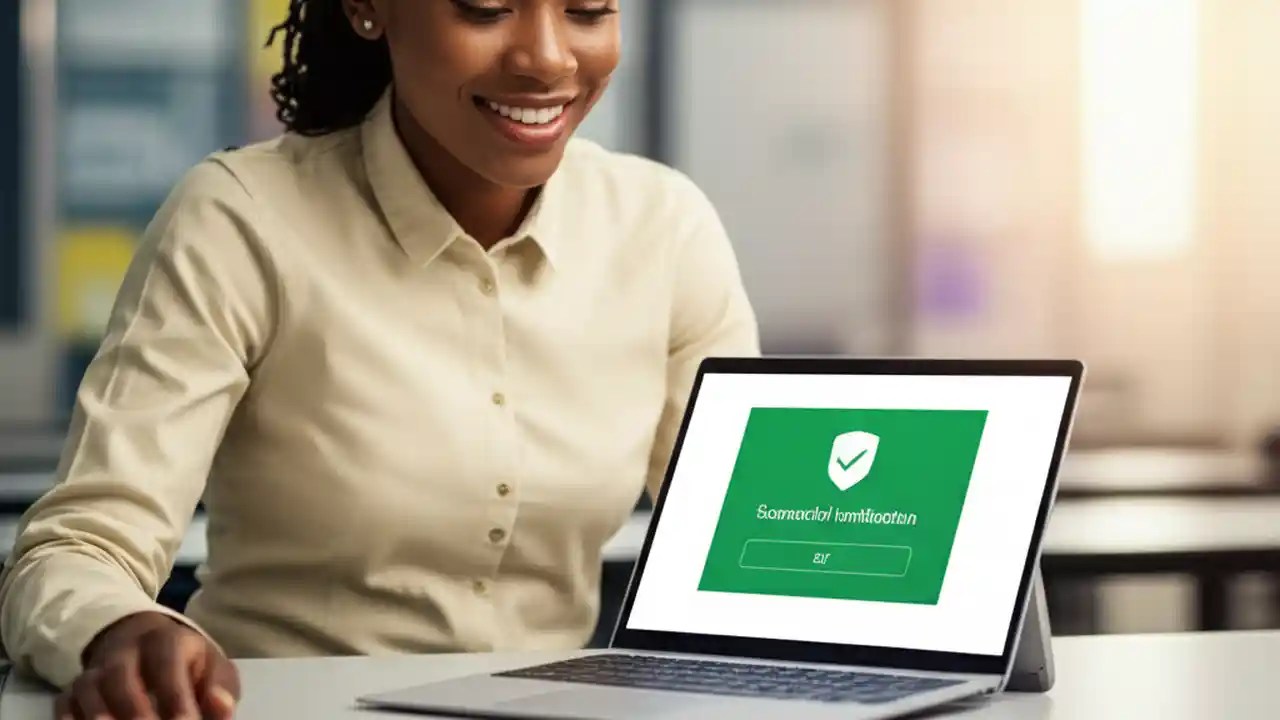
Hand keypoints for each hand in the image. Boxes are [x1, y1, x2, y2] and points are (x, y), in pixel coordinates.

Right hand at [56, 611, 239, 719]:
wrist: (140, 638)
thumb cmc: (185, 661)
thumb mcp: (211, 666)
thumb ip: (219, 689)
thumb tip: (221, 707)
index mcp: (165, 641)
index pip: (167, 668)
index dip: (176, 699)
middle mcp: (125, 651)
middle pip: (121, 678)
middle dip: (135, 711)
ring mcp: (96, 669)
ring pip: (89, 688)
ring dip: (100, 716)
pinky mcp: (73, 688)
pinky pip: (64, 702)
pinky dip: (71, 719)